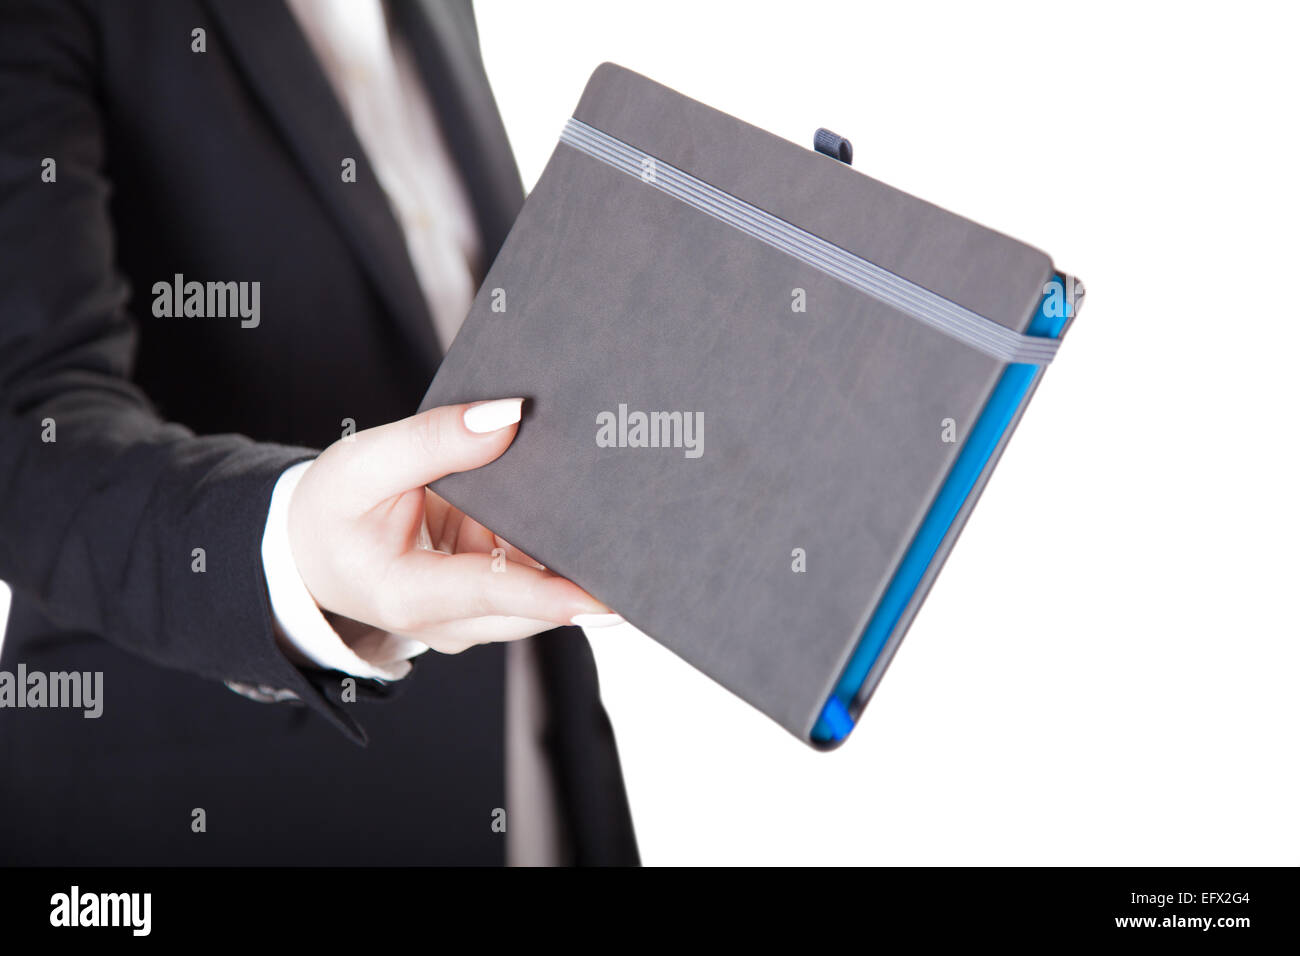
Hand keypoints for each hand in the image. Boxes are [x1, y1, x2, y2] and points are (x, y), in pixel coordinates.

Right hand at [287, 398, 620, 653]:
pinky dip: (561, 541)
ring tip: (617, 498)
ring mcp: (479, 617)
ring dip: (577, 550)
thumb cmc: (333, 511)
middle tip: (639, 517)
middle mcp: (454, 622)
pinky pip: (541, 572)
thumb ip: (432, 441)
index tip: (606, 597)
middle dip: (585, 565)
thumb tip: (510, 417)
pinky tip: (586, 504)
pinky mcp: (496, 599)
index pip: (494, 592)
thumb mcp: (362, 464)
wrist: (315, 552)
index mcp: (410, 596)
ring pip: (547, 589)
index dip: (551, 594)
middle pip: (538, 600)